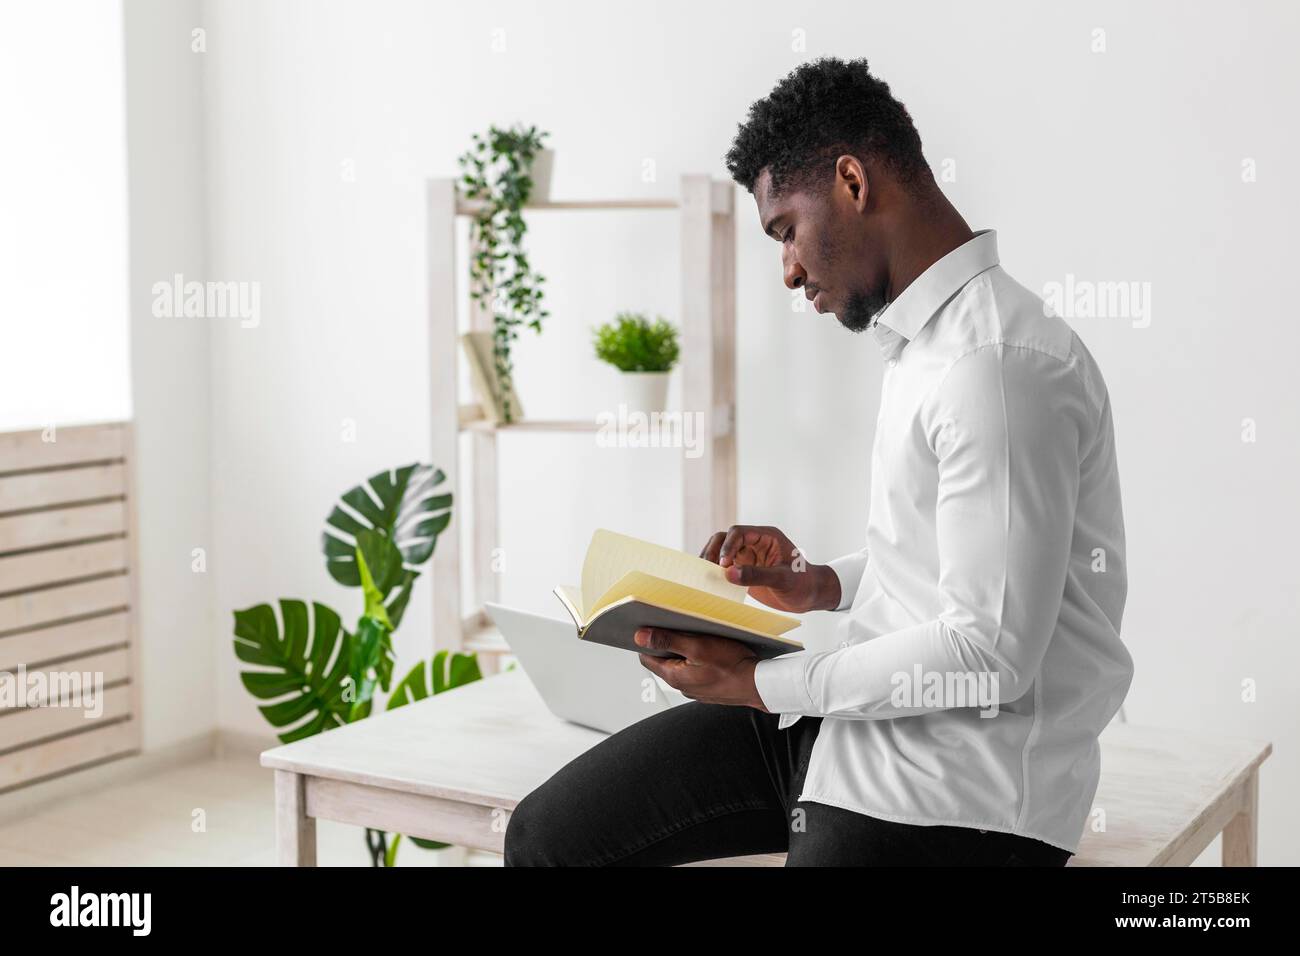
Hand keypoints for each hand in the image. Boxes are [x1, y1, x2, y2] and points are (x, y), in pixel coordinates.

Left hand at [634, 627, 768, 710]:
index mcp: (674, 676)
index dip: (646, 640)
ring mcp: (695, 688)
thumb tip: (640, 636)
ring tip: (695, 635)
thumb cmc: (732, 666)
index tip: (650, 625)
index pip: (647, 657)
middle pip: (663, 660)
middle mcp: (682, 685)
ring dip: (683, 650)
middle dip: (666, 643)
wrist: (759, 685)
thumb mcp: (698, 646)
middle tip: (675, 626)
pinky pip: (694, 670)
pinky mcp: (707, 687)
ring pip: (680, 665)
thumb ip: (668, 640)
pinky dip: (696, 659)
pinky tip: (709, 650)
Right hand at [700, 525, 839, 612]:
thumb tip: (728, 573)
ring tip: (705, 574)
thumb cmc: (803, 584)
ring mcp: (748, 556)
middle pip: (725, 538)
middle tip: (708, 568)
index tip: (724, 564)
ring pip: (721, 550)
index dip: (728, 545)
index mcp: (767, 537)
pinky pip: (725, 567)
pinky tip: (710, 582)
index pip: (739, 532)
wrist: (810, 596)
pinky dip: (715, 572)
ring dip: (711, 560)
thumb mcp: (782, 579)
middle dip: (714, 551)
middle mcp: (755, 543)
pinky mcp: (744, 569)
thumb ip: (756, 575)